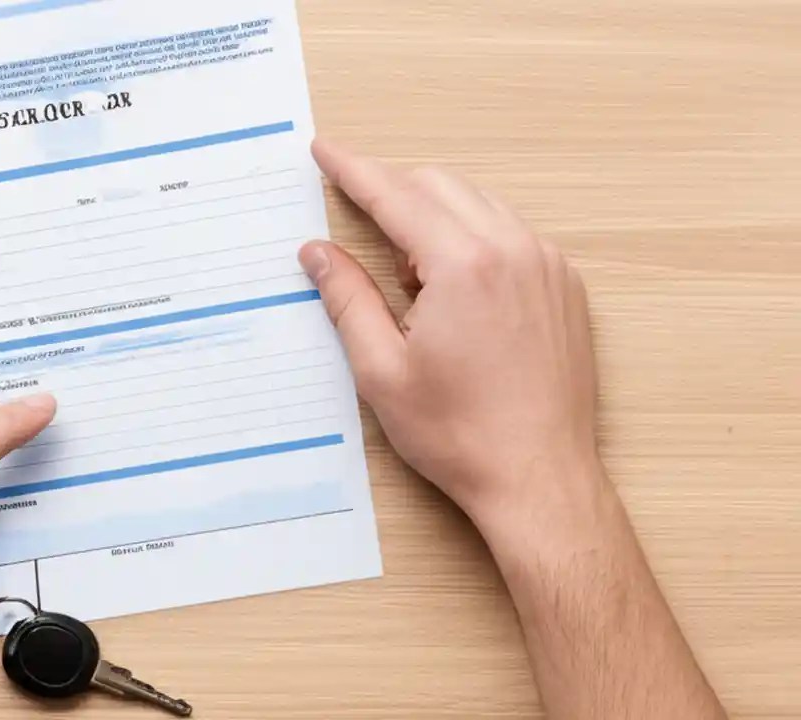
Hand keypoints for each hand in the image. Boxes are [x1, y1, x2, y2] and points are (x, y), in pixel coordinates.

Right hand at [299, 140, 601, 530]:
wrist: (539, 477)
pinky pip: (510, 235)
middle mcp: (513, 250)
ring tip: (408, 283)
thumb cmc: (459, 434)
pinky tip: (454, 291)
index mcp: (464, 265)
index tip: (325, 150)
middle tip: (355, 222)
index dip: (353, 170)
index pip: (395, 195)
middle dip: (392, 192)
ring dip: (434, 219)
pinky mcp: (565, 287)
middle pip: (439, 186)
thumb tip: (317, 252)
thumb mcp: (382, 370)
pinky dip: (473, 241)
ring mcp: (547, 265)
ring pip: (478, 206)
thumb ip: (346, 298)